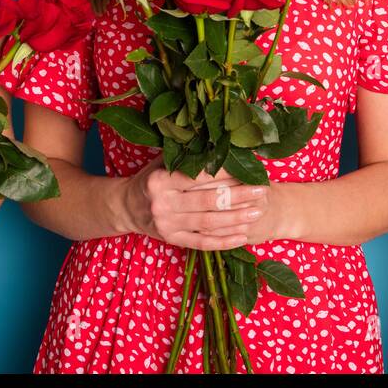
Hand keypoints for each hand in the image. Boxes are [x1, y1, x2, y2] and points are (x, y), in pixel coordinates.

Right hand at [124, 160, 268, 249]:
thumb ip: (186, 156)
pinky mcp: (172, 240)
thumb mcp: (161, 162)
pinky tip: (242, 236)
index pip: (199, 176)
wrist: (126, 207)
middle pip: (208, 201)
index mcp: (160, 180)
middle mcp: (163, 203)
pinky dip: (223, 242)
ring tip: (257, 212)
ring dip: (235, 219)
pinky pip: (202, 243)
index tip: (247, 170)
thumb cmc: (151, 179)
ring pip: (208, 223)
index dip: (225, 173)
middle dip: (238, 197)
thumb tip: (222, 144)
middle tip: (261, 191)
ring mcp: (167, 224)